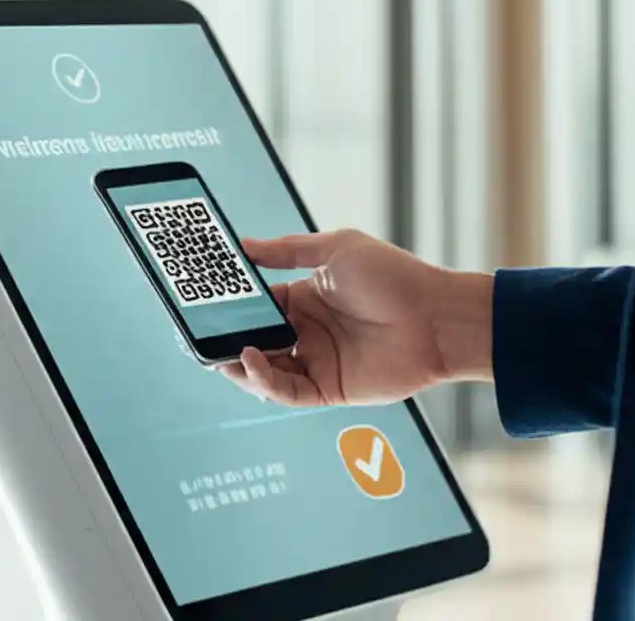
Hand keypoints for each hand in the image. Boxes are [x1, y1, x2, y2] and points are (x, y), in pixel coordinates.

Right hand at [221, 230, 492, 405]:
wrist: (437, 317)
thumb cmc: (395, 276)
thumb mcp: (336, 249)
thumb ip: (287, 251)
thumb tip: (244, 244)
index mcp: (305, 299)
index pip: (256, 307)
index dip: (230, 308)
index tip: (202, 304)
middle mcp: (307, 333)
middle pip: (254, 342)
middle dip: (225, 341)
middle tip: (197, 337)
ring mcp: (317, 362)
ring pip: (264, 372)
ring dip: (239, 365)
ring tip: (220, 353)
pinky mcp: (329, 389)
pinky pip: (287, 391)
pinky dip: (264, 381)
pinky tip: (251, 361)